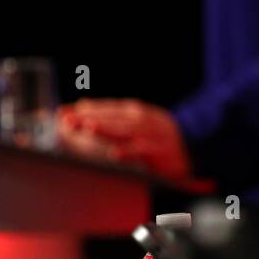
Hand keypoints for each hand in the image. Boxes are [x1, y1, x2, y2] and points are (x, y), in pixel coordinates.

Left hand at [58, 99, 191, 180]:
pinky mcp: (162, 152)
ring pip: (127, 131)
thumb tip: (81, 105)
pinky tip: (116, 153)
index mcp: (137, 112)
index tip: (63, 112)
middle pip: (114, 118)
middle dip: (89, 118)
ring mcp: (154, 135)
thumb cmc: (158, 136)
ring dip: (107, 129)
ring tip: (87, 128)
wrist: (194, 144)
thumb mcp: (137, 121)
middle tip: (68, 120)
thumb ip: (111, 115)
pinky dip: (130, 152)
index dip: (85, 109)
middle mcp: (145, 120)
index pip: (107, 108)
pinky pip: (144, 152)